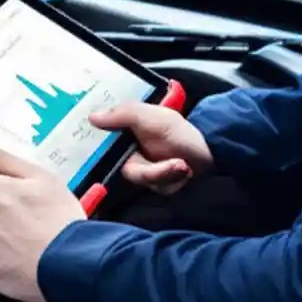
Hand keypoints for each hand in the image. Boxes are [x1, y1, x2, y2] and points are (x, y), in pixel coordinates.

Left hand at [0, 146, 84, 301]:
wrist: (67, 262)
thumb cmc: (58, 219)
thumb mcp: (39, 176)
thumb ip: (0, 160)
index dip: (9, 189)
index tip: (26, 199)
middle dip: (2, 210)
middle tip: (31, 219)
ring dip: (0, 232)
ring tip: (29, 238)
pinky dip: (0, 256)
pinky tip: (22, 255)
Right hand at [89, 101, 212, 195]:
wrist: (209, 152)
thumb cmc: (180, 131)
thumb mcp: (152, 117)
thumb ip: (123, 114)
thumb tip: (92, 116)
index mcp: (126, 132)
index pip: (106, 145)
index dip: (105, 152)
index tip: (129, 153)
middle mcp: (131, 153)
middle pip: (129, 170)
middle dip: (154, 170)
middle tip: (177, 164)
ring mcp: (143, 170)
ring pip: (144, 179)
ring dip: (167, 173)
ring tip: (184, 165)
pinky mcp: (155, 184)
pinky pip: (157, 187)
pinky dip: (173, 179)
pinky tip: (185, 171)